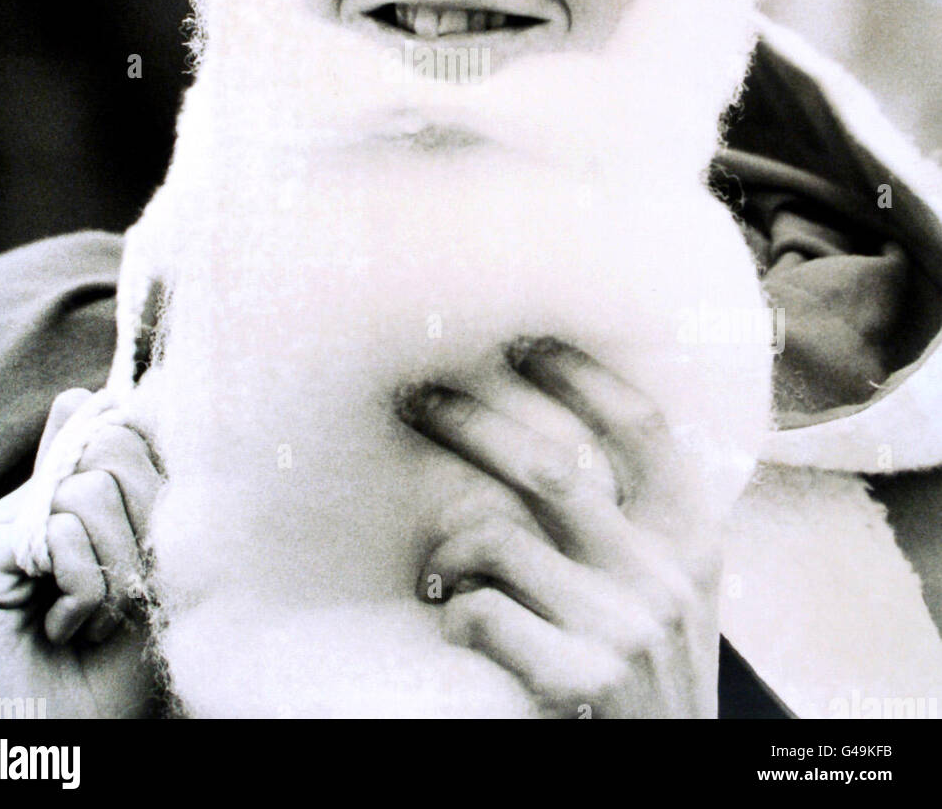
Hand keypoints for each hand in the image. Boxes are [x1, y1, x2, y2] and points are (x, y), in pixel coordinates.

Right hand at [0, 389, 162, 719]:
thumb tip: (114, 392)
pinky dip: (84, 590)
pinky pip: (58, 534)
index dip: (156, 461)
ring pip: (91, 490)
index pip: (118, 424)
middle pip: (114, 446)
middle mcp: (24, 504)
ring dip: (116, 572)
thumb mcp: (152, 567)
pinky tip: (63, 630)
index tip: (162, 523)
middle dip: (143, 528)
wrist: (71, 746)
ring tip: (94, 620)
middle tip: (125, 596)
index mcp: (67, 498)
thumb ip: (139, 486)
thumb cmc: (120, 669)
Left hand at [397, 339, 722, 717]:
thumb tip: (559, 444)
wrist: (678, 777)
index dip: (581, 375)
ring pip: (497, 537)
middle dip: (468, 423)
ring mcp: (625, 626)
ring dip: (446, 546)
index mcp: (694, 538)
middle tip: (415, 398)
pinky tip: (454, 623)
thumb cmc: (657, 675)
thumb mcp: (679, 591)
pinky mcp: (582, 678)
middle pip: (549, 467)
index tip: (523, 343)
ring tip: (435, 570)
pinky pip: (481, 611)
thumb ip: (642, 525)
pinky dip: (452, 612)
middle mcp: (665, 573)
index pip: (642, 426)